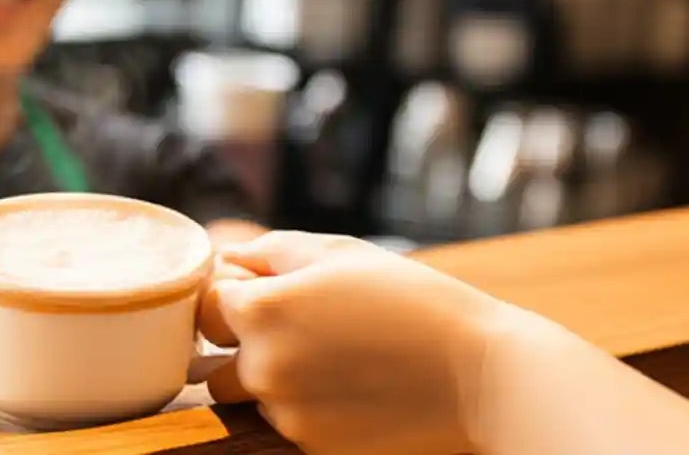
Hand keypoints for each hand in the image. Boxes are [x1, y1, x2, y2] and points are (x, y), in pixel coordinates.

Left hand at [199, 232, 508, 454]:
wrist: (481, 376)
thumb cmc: (412, 301)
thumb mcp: (339, 253)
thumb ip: (269, 253)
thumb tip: (228, 261)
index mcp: (263, 311)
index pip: (206, 305)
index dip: (234, 293)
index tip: (266, 290)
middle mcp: (263, 367)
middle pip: (219, 358)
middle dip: (247, 342)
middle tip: (306, 326)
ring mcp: (285, 414)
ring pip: (251, 394)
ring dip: (273, 376)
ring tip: (334, 356)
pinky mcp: (311, 447)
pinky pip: (285, 422)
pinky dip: (305, 406)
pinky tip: (352, 385)